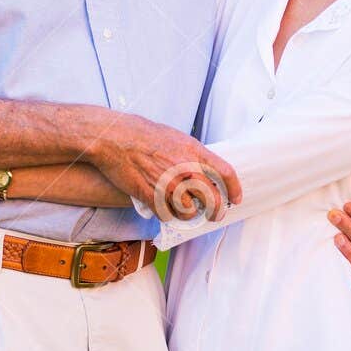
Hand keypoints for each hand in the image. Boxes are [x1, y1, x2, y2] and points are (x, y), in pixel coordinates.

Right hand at [91, 114, 242, 222]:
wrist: (116, 138)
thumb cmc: (144, 134)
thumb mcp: (176, 138)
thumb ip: (191, 155)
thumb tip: (202, 170)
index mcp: (193, 151)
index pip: (225, 173)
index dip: (234, 189)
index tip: (235, 199)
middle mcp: (184, 169)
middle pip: (211, 198)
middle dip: (216, 211)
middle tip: (215, 215)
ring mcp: (167, 184)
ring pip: (189, 211)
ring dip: (190, 214)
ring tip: (187, 211)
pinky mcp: (150, 195)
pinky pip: (166, 215)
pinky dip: (168, 215)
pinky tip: (167, 210)